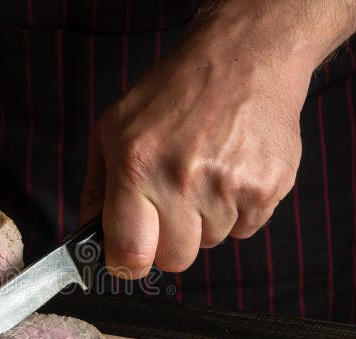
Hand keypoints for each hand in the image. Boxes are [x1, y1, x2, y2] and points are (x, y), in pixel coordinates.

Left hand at [80, 4, 317, 278]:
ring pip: (210, 243)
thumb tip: (88, 238)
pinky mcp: (267, 189)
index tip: (130, 257)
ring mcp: (229, 187)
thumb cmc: (173, 94)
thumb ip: (95, 188)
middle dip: (169, 241)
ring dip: (205, 220)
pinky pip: (245, 230)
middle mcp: (182, 180)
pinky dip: (236, 211)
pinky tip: (230, 172)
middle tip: (172, 202)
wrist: (244, 58)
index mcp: (136, 167)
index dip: (129, 263)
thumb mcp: (113, 129)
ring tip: (205, 173)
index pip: (131, 254)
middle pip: (174, 260)